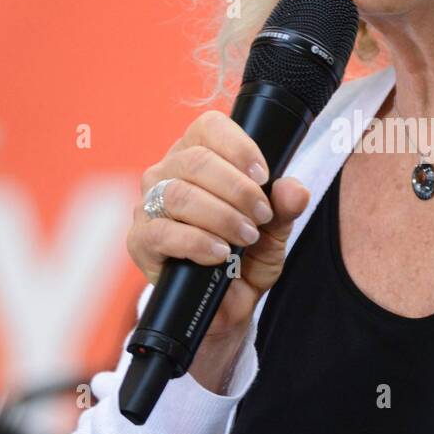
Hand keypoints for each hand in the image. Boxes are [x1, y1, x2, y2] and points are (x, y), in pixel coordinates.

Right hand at [127, 111, 310, 385]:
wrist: (227, 306)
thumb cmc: (246, 257)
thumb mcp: (274, 232)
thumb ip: (285, 207)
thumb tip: (294, 189)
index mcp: (199, 155)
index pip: (209, 127)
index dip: (239, 147)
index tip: (264, 176)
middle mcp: (168, 173)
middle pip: (195, 160)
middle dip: (237, 190)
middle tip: (260, 217)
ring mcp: (148, 205)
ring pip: (179, 194)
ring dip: (221, 216)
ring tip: (245, 237)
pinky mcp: (140, 240)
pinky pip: (162, 232)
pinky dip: (197, 242)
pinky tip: (219, 253)